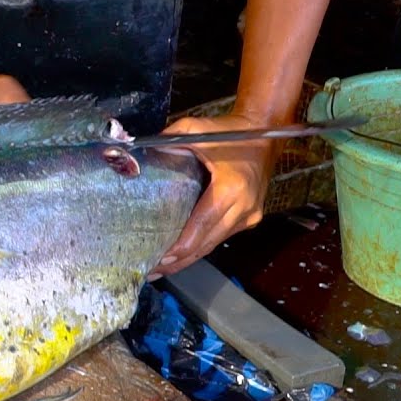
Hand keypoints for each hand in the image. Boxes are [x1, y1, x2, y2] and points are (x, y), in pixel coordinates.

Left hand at [151, 113, 280, 277]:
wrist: (263, 132)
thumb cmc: (230, 132)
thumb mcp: (196, 129)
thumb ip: (167, 139)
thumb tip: (137, 153)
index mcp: (231, 188)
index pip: (202, 226)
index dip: (181, 246)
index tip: (160, 258)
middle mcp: (243, 207)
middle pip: (207, 243)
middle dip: (178, 260)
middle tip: (151, 271)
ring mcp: (249, 215)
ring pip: (214, 244)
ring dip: (189, 258)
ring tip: (160, 268)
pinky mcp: (249, 217)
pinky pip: (221, 236)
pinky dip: (201, 246)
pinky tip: (181, 254)